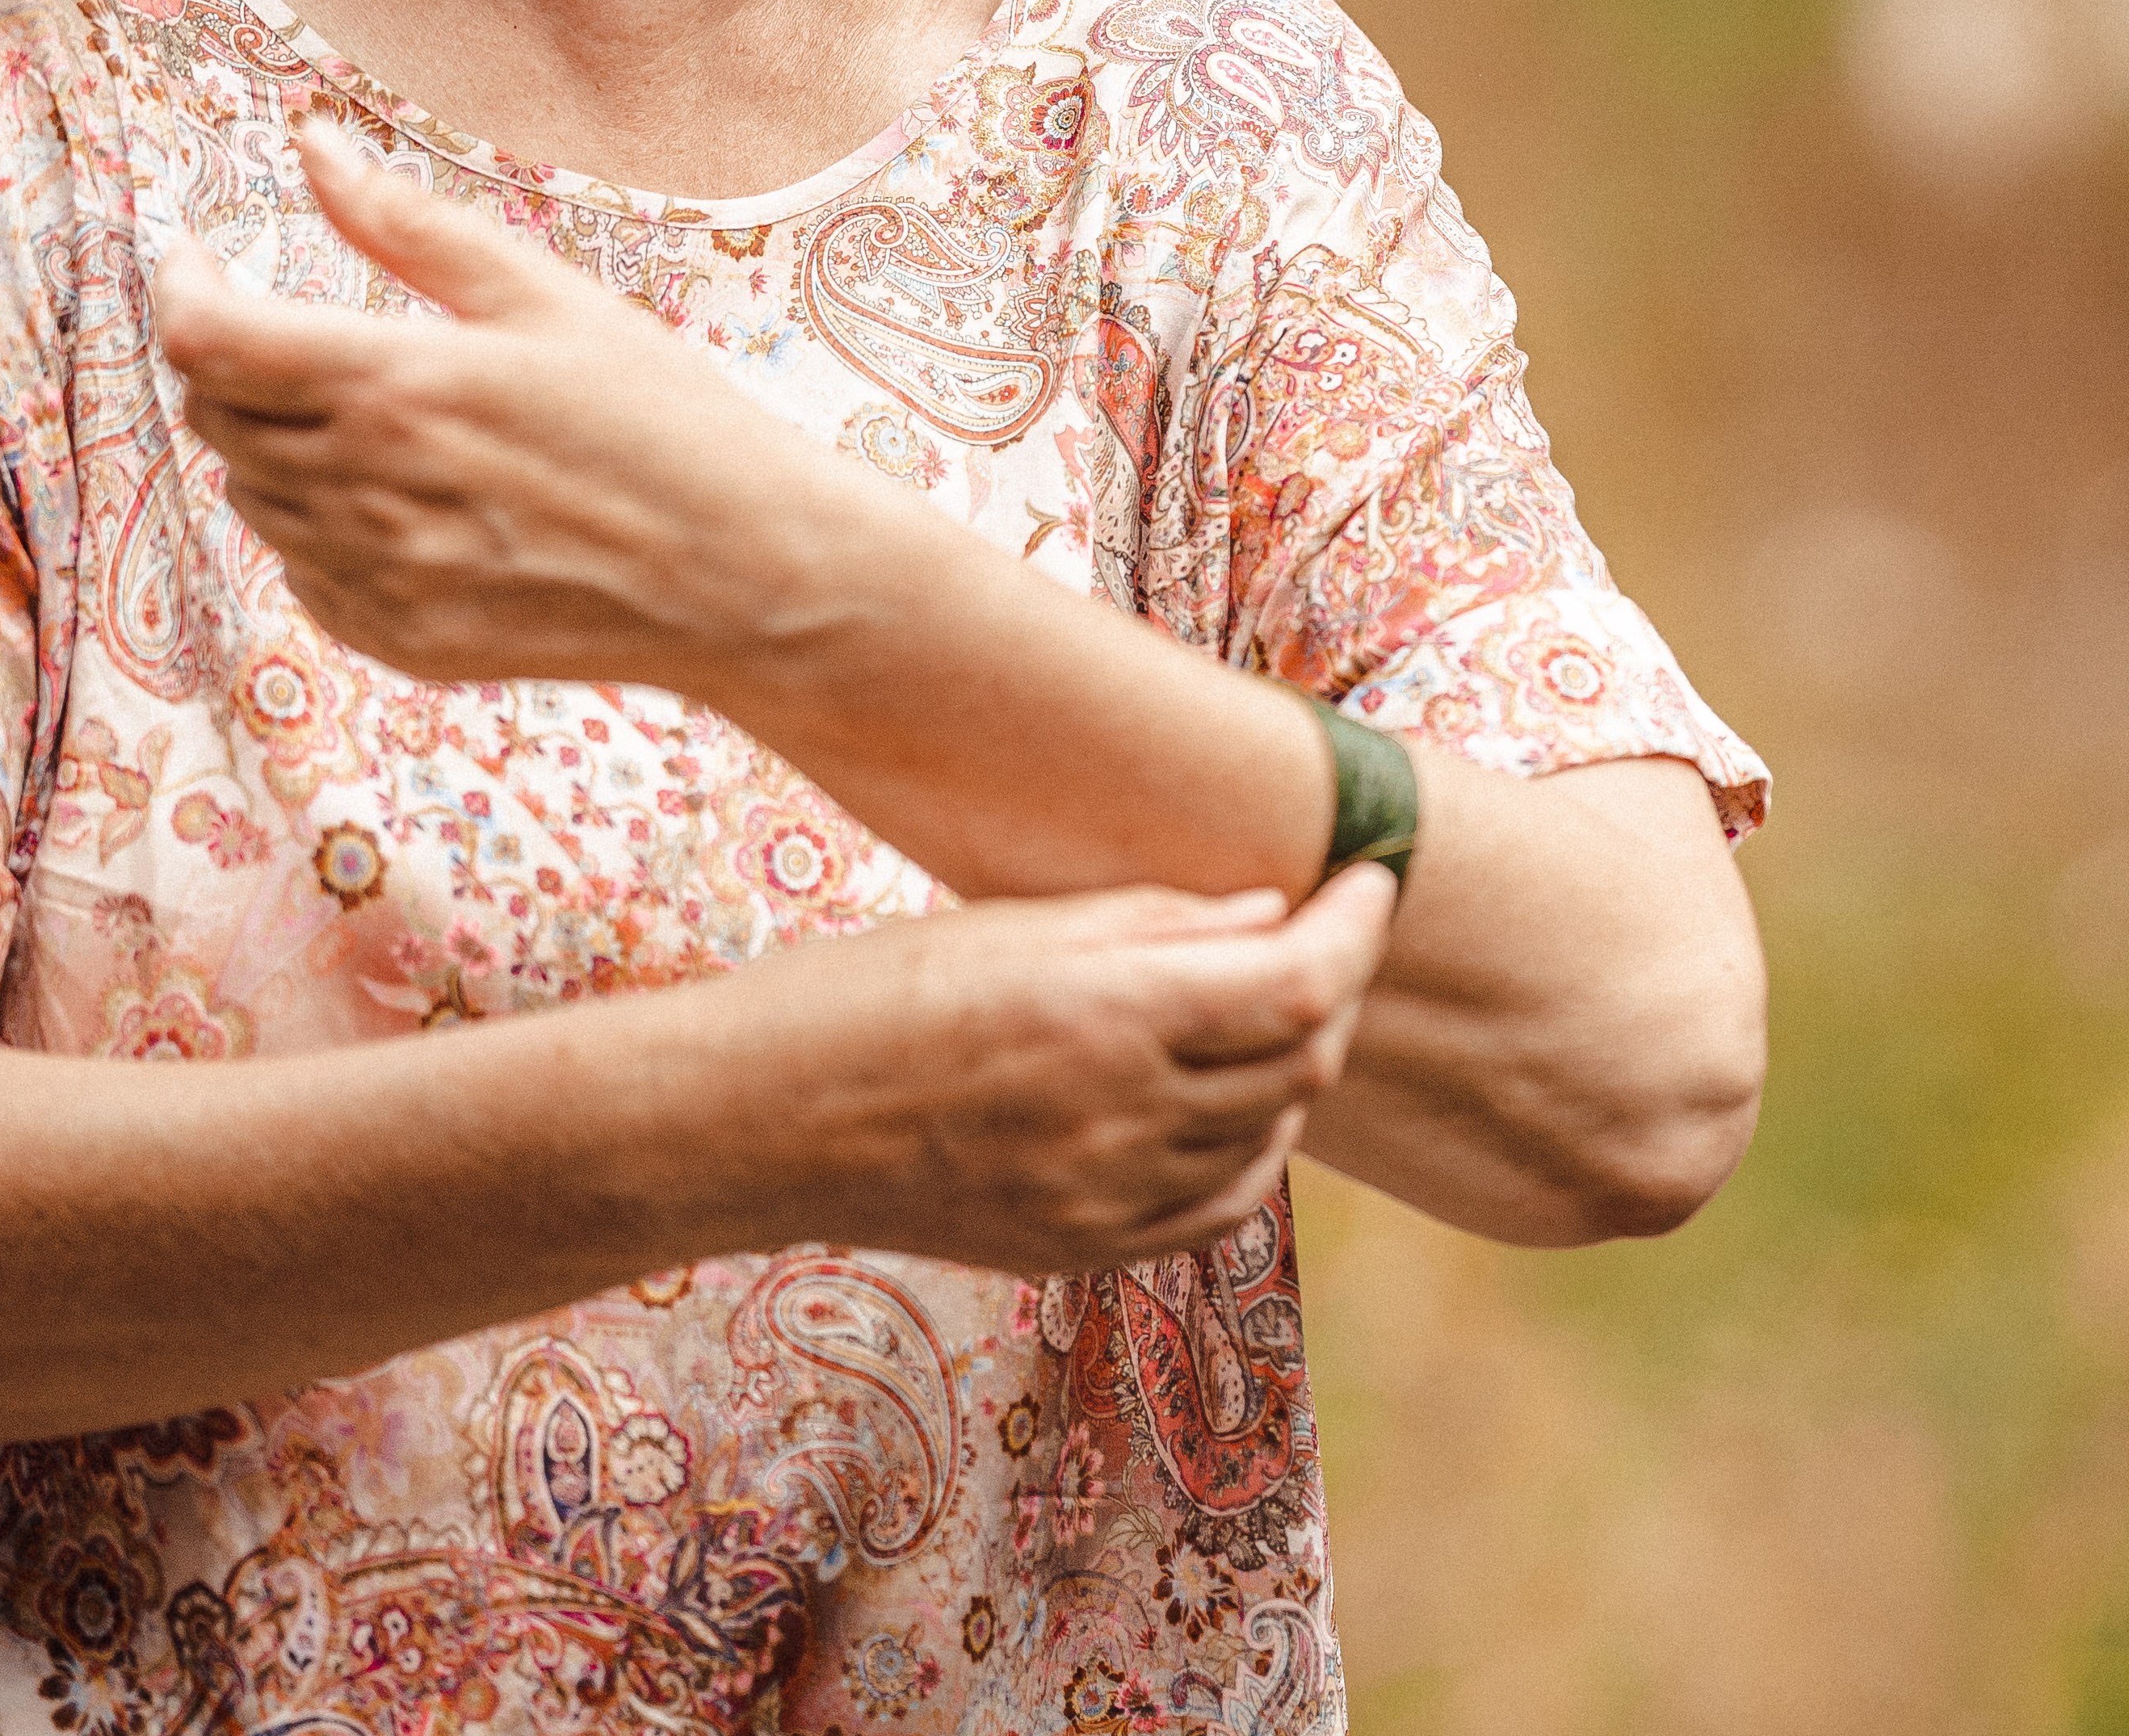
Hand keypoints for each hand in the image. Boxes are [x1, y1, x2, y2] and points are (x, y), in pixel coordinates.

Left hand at [154, 111, 910, 686]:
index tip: (198, 257)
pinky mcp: (397, 639)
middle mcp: (365, 490)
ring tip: (364, 411)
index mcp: (396, 386)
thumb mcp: (547, 297)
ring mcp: (376, 576)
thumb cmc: (664, 420)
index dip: (178, 287)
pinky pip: (303, 571)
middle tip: (287, 326)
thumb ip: (409, 224)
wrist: (744, 577)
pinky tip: (401, 495)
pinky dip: (318, 523)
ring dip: (270, 440)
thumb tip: (312, 144)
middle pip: (212, 414)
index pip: (207, 338)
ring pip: (251, 494)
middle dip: (224, 357)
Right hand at [728, 864, 1397, 1270]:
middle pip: (1302, 1060)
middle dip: (1333, 987)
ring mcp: (1104, 1197)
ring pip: (1271, 1135)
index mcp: (1103, 1013)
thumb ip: (1153, 922)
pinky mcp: (1080, 1250)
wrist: (757, 1125)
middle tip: (1321, 933)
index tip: (1371, 878)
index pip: (1298, 979)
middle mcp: (1120, 1115)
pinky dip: (1250, 1151)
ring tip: (1262, 1008)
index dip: (1358, 924)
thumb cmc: (864, 993)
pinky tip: (1226, 1106)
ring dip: (1292, 1067)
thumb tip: (1272, 913)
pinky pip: (1217, 1209)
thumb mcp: (1008, 925)